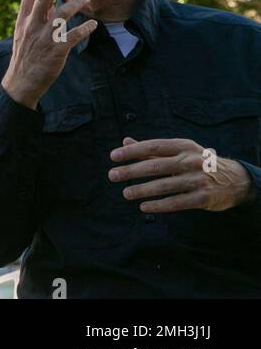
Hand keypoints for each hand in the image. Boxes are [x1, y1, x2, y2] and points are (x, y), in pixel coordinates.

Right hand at [0, 0, 97, 108]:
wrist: (21, 82)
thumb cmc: (25, 56)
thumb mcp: (23, 34)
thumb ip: (35, 17)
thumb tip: (51, 2)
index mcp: (22, 21)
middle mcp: (32, 26)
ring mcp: (44, 38)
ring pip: (62, 13)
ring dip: (77, 3)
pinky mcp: (56, 50)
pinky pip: (75, 34)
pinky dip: (87, 27)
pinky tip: (93, 25)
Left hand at [109, 136, 257, 211]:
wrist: (234, 180)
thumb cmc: (198, 163)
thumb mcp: (179, 151)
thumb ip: (151, 149)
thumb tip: (125, 141)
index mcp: (183, 146)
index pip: (153, 146)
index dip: (132, 151)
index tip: (113, 156)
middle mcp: (191, 161)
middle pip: (156, 166)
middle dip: (132, 171)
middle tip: (113, 176)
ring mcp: (198, 179)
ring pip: (165, 185)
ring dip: (142, 190)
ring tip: (126, 193)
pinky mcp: (203, 197)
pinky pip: (177, 202)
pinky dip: (159, 205)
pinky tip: (144, 206)